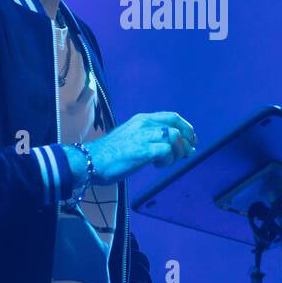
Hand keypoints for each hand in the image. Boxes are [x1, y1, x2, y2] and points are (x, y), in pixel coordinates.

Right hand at [75, 112, 196, 185]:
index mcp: (141, 119)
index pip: (172, 116)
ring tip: (167, 162)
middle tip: (188, 153)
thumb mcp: (131, 137)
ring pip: (174, 137)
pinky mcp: (142, 151)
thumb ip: (150, 138)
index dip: (186, 128)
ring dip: (178, 152)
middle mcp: (144, 124)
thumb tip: (173, 146)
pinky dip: (168, 160)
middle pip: (177, 125)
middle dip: (187, 139)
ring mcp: (143, 136)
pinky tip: (157, 166)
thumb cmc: (110, 154)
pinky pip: (166, 151)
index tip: (190, 141)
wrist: (90, 161)